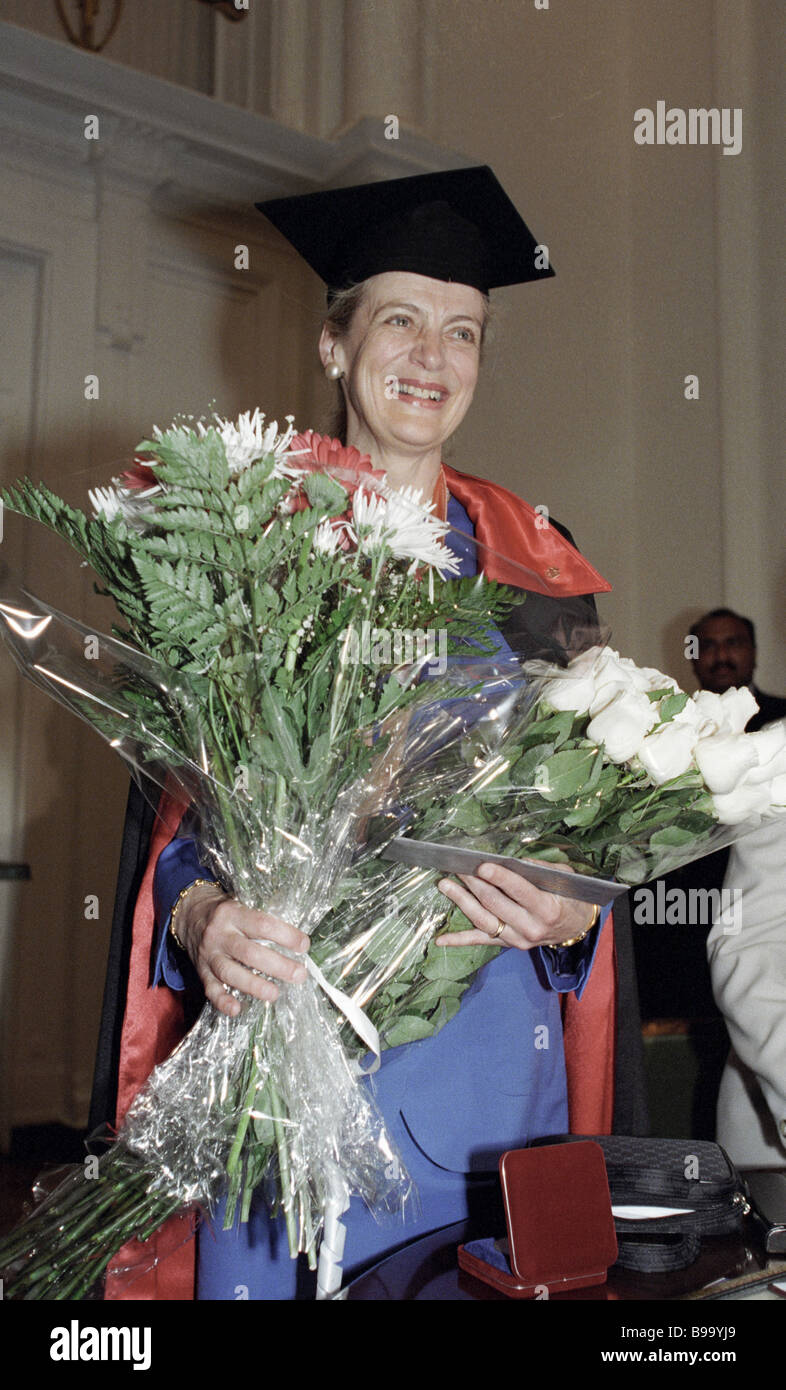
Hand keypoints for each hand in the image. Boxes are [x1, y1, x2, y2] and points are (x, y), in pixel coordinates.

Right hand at [175, 883, 309, 1016]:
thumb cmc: (227, 912)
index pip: (262, 924)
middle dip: (277, 965)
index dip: (286, 935)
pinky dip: (223, 1001)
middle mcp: (220, 934)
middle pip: (249, 952)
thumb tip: (297, 941)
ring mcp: (209, 955)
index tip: (304, 945)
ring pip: (230, 972)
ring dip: (254, 986)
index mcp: (233, 914)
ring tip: (274, 994)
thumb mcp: (242, 905)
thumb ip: (262, 921)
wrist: (189, 914)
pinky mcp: (201, 971)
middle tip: (300, 975)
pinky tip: (237, 1009)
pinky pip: (210, 989)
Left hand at [435, 861, 595, 951]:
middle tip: (458, 867)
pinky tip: (440, 939)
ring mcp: (518, 938)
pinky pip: (481, 940)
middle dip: (474, 883)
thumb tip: (511, 861)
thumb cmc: (569, 896)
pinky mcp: (509, 944)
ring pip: (484, 920)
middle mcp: (531, 927)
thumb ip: (538, 869)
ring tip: (445, 885)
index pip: (519, 890)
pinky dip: (459, 940)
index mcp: (547, 908)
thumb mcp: (562, 877)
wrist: (576, 927)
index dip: (499, 877)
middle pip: (496, 904)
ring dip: (462, 902)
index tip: (481, 865)